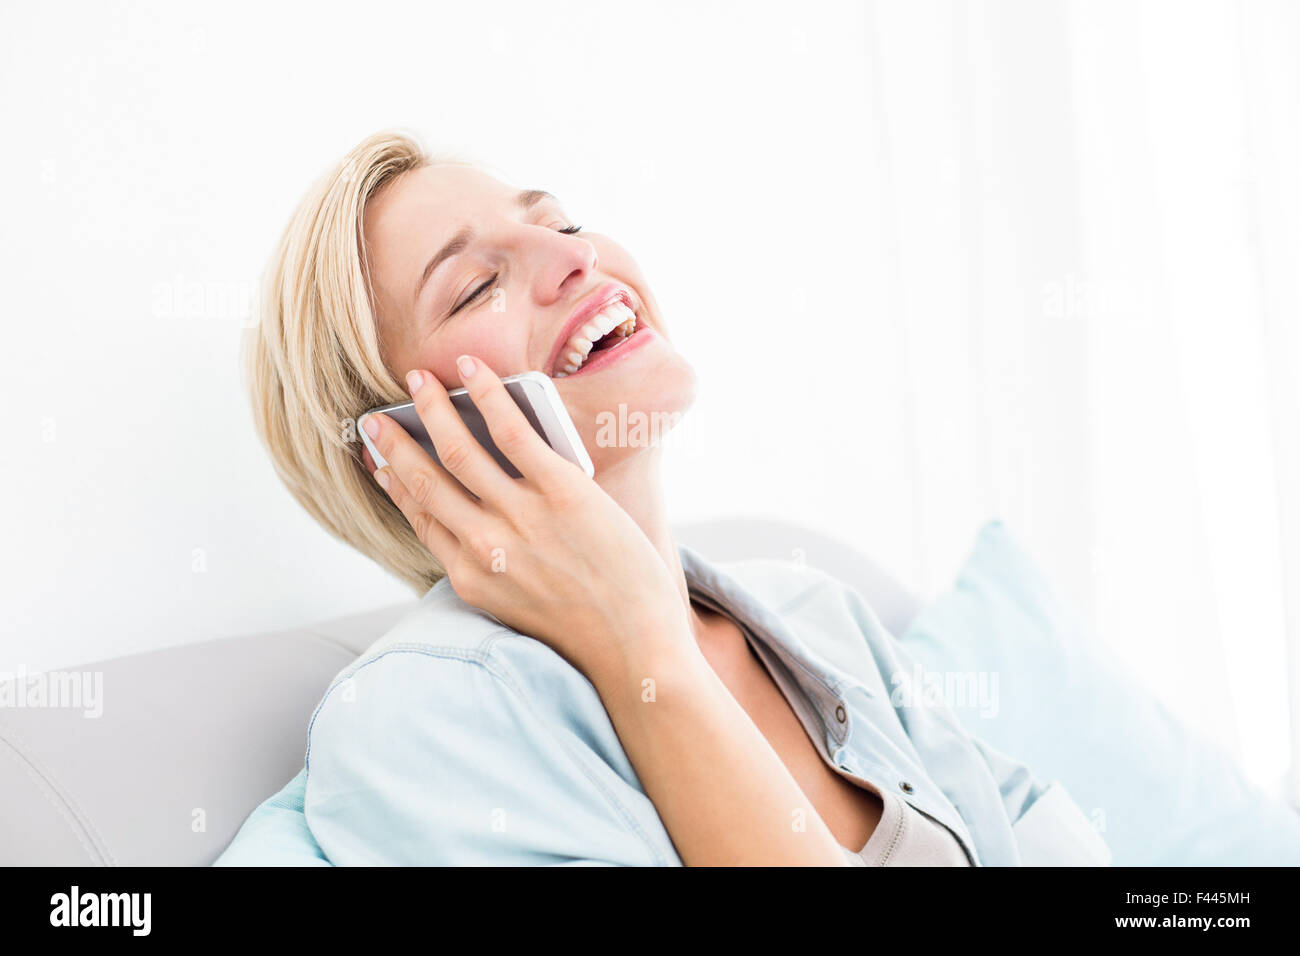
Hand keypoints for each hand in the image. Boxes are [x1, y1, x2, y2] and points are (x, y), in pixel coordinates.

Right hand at [361, 355, 695, 686]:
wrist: (635, 648)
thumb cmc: (589, 630)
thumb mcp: (520, 606)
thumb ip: (494, 566)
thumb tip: (483, 515)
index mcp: (471, 576)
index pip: (421, 518)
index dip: (395, 484)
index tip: (379, 462)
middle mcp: (484, 545)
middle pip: (425, 479)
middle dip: (394, 442)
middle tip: (376, 415)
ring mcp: (520, 517)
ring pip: (458, 449)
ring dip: (433, 408)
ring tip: (418, 380)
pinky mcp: (561, 492)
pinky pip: (513, 433)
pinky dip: (487, 397)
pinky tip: (475, 372)